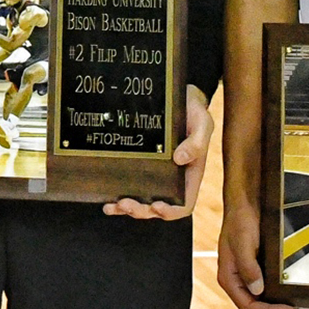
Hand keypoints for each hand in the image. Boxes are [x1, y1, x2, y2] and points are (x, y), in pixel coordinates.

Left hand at [107, 84, 211, 217]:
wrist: (180, 97)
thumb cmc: (194, 111)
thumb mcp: (202, 123)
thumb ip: (196, 142)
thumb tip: (179, 159)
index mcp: (189, 174)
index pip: (184, 204)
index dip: (171, 211)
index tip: (156, 205)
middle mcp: (172, 179)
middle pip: (158, 208)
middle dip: (142, 211)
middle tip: (125, 204)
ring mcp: (156, 174)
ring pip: (142, 201)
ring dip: (127, 208)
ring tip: (112, 206)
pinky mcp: (141, 165)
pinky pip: (130, 185)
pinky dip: (117, 196)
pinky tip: (106, 199)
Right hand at [216, 193, 295, 308]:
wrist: (245, 204)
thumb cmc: (240, 220)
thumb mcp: (243, 242)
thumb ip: (248, 267)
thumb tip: (257, 289)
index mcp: (228, 277)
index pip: (246, 306)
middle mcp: (235, 279)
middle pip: (252, 307)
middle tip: (290, 308)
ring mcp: (244, 275)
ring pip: (258, 300)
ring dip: (272, 304)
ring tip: (289, 303)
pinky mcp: (253, 269)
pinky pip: (263, 289)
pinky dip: (273, 294)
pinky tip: (283, 291)